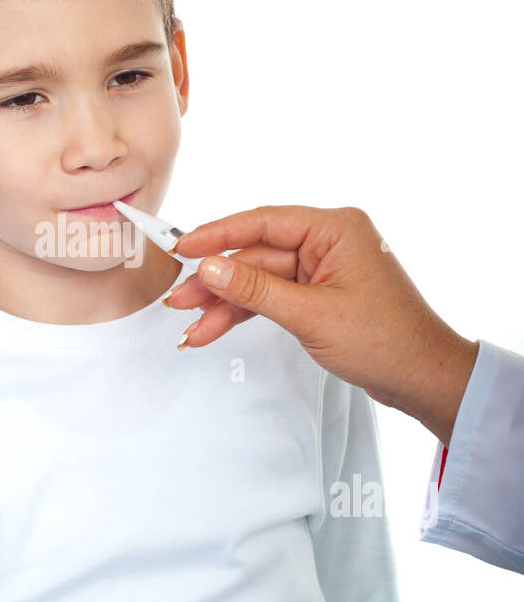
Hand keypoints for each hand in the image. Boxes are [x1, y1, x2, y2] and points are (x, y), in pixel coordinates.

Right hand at [167, 205, 478, 446]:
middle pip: (256, 255)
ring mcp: (323, 269)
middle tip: (178, 300)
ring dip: (226, 304)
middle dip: (216, 282)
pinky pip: (273, 297)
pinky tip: (215, 329)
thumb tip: (210, 267)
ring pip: (260, 280)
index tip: (182, 247)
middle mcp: (329, 241)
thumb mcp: (312, 315)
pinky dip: (246, 314)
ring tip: (191, 327)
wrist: (423, 378)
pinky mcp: (319, 295)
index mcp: (336, 228)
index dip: (218, 235)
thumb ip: (256, 289)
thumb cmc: (386, 341)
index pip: (264, 222)